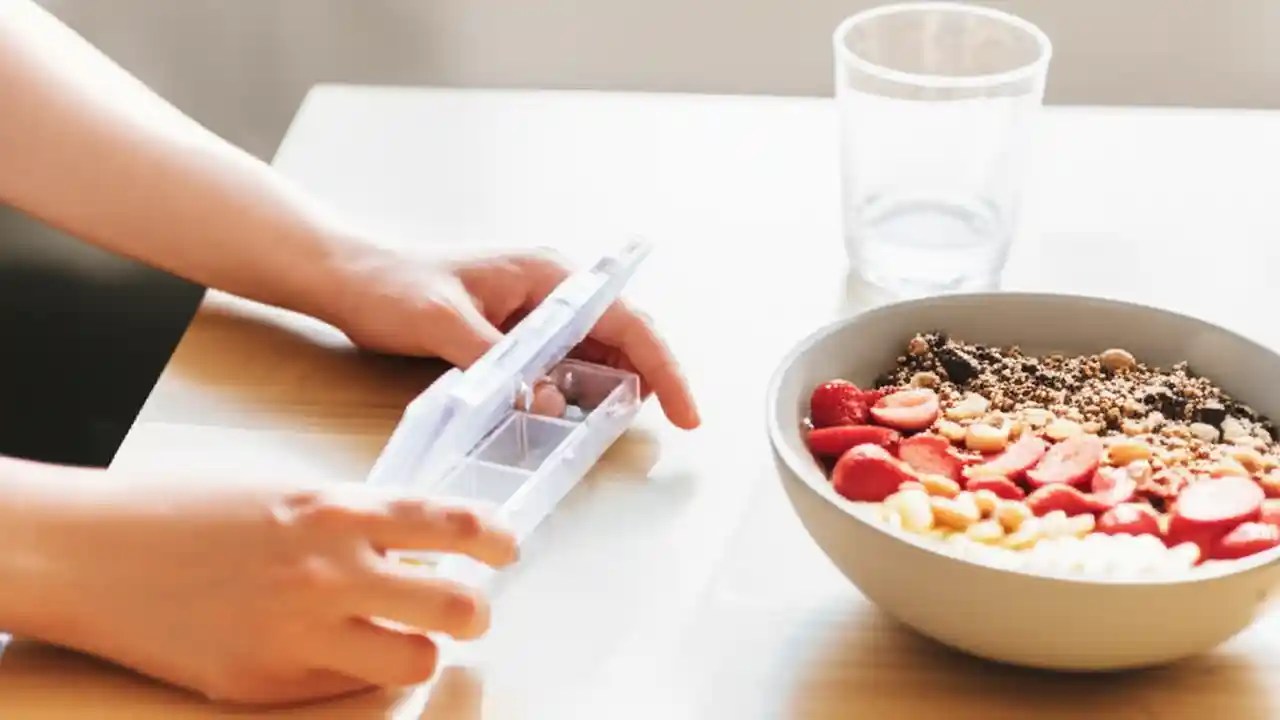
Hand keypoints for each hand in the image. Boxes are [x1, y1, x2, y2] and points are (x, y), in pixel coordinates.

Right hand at [33, 476, 516, 704]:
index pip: (451, 524)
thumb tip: (412, 548)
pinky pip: (347, 688)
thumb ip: (352, 516)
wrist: (92, 553)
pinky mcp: (268, 682)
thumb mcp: (281, 488)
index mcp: (336, 508)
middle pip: (456, 605)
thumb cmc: (181, 508)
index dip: (494, 540)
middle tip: (470, 609)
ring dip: (421, 651)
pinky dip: (356, 673)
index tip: (507, 549)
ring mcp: (300, 632)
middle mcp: (330, 570)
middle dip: (475, 610)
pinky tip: (335, 652)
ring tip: (403, 639)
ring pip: (415, 660)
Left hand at [322, 245, 700, 429]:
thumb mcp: (443, 324)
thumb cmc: (392, 286)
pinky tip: (565, 415)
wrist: (351, 277)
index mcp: (548, 275)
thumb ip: (498, 363)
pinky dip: (575, 391)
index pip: (627, 321)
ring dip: (609, 389)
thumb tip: (548, 403)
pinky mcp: (517, 330)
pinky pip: (564, 363)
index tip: (686, 412)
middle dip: (645, 381)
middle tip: (650, 427)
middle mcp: (552, 289)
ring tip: (609, 426)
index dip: (663, 368)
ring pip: (596, 353)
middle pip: (623, 337)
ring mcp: (536, 310)